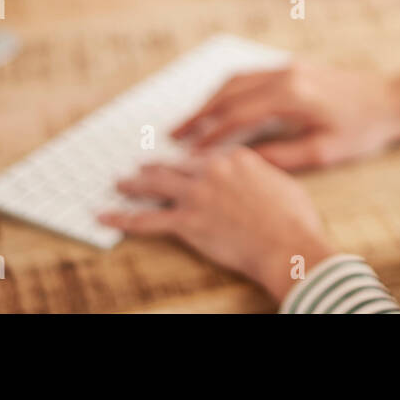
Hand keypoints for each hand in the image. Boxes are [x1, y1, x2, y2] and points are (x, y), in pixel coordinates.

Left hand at [97, 146, 335, 302]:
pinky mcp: (186, 223)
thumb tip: (258, 179)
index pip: (204, 156)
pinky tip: (105, 216)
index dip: (190, 162)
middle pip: (175, 166)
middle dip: (155, 167)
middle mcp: (212, 170)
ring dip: (133, 184)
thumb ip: (263, 175)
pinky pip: (146, 220)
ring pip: (155, 185)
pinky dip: (122, 218)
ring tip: (120, 183)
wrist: (287, 244)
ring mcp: (196, 195)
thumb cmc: (294, 219)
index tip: (181, 164)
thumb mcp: (283, 182)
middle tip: (141, 167)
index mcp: (237, 157)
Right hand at [170, 61, 399, 171]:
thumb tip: (241, 162)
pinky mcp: (293, 67)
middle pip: (229, 91)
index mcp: (292, 95)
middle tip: (173, 134)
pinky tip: (217, 106)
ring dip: (210, 99)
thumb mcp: (323, 151)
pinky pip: (250, 75)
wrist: (391, 100)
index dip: (210, 134)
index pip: (237, 114)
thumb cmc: (362, 130)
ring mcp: (288, 66)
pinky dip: (228, 90)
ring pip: (236, 79)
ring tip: (189, 122)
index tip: (189, 152)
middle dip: (199, 113)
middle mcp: (285, 74)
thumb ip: (280, 155)